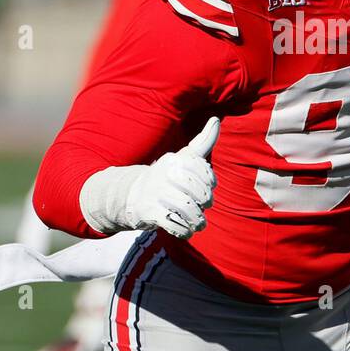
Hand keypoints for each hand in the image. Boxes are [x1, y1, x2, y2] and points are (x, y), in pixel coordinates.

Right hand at [125, 117, 219, 239]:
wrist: (133, 195)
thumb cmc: (167, 176)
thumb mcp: (184, 157)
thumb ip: (202, 142)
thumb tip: (215, 119)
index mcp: (176, 160)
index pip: (204, 172)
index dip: (210, 183)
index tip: (208, 186)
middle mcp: (166, 174)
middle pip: (199, 193)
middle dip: (205, 203)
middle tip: (203, 206)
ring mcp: (157, 193)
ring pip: (188, 210)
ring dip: (198, 220)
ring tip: (199, 223)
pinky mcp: (150, 212)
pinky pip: (174, 224)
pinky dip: (184, 230)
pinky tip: (187, 230)